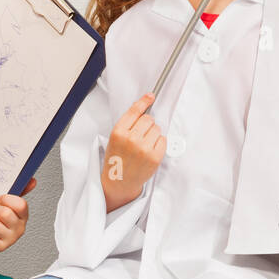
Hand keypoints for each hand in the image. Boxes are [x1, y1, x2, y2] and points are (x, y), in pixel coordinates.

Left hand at [0, 177, 35, 251]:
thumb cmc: (1, 217)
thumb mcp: (10, 203)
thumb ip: (20, 191)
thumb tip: (32, 181)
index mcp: (23, 216)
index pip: (21, 205)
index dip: (7, 199)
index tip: (0, 198)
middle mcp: (19, 228)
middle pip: (6, 214)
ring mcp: (10, 239)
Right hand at [100, 94, 165, 212]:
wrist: (119, 182)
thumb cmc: (117, 159)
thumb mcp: (115, 138)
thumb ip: (128, 124)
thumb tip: (144, 108)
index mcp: (118, 132)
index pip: (134, 111)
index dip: (144, 101)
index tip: (151, 96)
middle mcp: (131, 139)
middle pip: (148, 119)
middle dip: (147, 124)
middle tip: (141, 134)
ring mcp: (144, 148)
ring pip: (157, 128)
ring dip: (153, 134)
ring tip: (144, 144)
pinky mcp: (155, 157)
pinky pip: (163, 140)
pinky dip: (158, 143)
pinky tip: (150, 150)